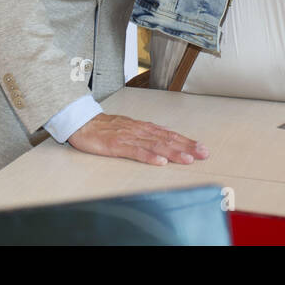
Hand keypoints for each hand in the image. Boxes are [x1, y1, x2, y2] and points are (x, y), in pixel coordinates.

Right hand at [68, 113, 208, 165]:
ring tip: (188, 159)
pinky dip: (149, 157)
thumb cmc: (104, 127)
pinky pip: (135, 152)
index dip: (186, 141)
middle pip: (166, 139)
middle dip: (186, 147)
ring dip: (173, 152)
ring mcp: (128, 138)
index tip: (201, 148)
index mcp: (142, 128)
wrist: (81, 122)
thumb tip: (167, 133)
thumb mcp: (129, 126)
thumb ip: (147, 131)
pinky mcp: (117, 145)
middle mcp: (139, 131)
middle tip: (203, 153)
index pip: (169, 135)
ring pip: (155, 146)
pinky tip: (160, 162)